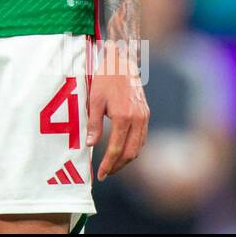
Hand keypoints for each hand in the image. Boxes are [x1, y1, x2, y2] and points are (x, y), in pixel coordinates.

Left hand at [87, 0, 149, 179]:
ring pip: (139, 147)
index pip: (116, 149)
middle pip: (130, 153)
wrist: (122, 62)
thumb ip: (93, 124)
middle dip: (118, 166)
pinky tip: (122, 151)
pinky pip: (142, 138)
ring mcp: (144, 117)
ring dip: (126, 159)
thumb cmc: (104, 78)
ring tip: (112, 165)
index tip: (100, 174)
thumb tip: (89, 145)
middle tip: (105, 173)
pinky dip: (133, 148)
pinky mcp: (146, 114)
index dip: (108, 164)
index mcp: (124, 117)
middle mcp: (138, 120)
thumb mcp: (93, 99)